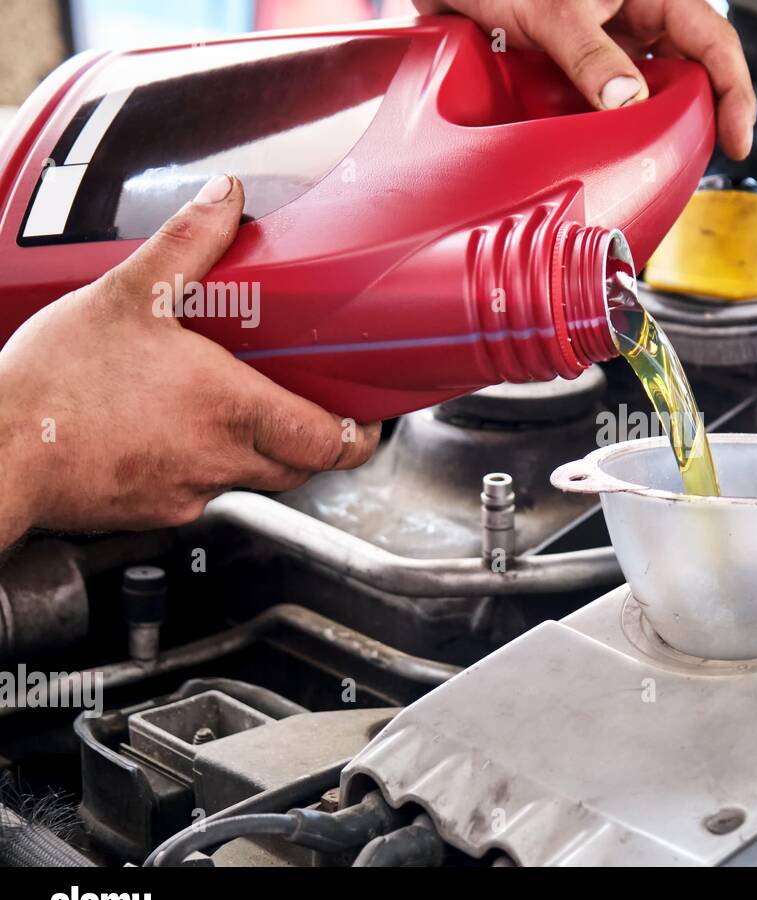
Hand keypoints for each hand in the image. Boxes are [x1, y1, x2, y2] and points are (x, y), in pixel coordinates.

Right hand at [0, 174, 379, 549]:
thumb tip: (226, 199)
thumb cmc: (56, 384)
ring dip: (255, 450)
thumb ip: (187, 245)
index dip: (359, 436)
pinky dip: (199, 465)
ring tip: (230, 408)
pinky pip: (196, 492)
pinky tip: (167, 432)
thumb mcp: (127, 295)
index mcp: (234, 409)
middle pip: (300, 465)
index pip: (332, 443)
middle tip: (307, 404)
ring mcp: (187, 492)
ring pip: (250, 480)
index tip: (367, 422)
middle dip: (311, 439)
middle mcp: (222, 461)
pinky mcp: (151, 511)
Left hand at [416, 0, 756, 159]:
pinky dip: (617, 126)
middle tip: (697, 159)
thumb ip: (590, 56)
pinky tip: (614, 147)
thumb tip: (628, 103)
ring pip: (654, 90)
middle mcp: (639, 16)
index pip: (715, 43)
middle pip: (692, 71)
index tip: (736, 140)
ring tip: (660, 159)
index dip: (735, 93)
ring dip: (657, 124)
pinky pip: (614, 100)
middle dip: (700, 115)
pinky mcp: (585, 65)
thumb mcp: (552, 11)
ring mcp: (613, 42)